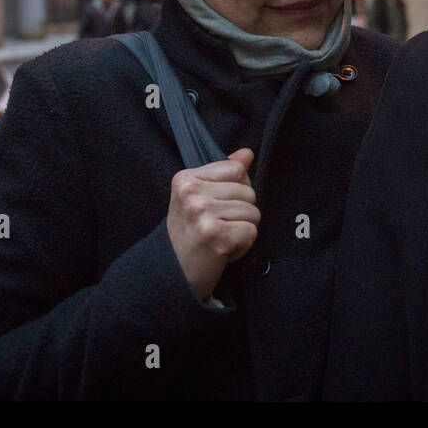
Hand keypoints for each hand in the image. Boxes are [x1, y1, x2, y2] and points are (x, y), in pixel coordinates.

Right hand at [166, 148, 257, 300]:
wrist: (173, 274)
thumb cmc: (189, 234)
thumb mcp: (199, 198)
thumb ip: (224, 173)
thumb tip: (247, 153)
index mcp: (186, 179)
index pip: (236, 169)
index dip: (236, 191)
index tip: (216, 208)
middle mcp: (192, 193)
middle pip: (249, 192)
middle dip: (240, 213)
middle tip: (217, 227)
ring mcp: (202, 213)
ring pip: (254, 213)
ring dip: (242, 230)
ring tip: (219, 238)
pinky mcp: (215, 235)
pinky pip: (251, 232)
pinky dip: (243, 246)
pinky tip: (222, 250)